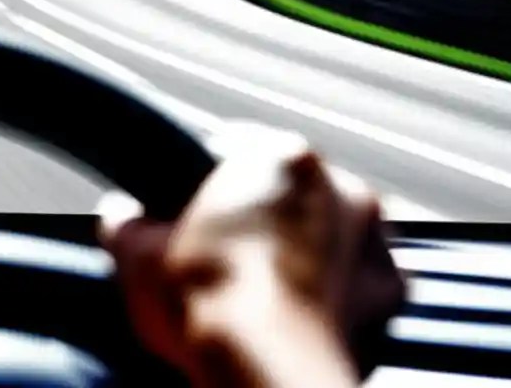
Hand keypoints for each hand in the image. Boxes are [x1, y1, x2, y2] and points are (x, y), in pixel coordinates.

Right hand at [96, 123, 405, 386]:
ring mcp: (372, 238)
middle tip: (232, 251)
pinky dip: (340, 291)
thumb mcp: (138, 255)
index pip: (240, 145)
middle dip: (269, 212)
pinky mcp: (391, 291)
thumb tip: (120, 214)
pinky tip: (306, 313)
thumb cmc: (202, 302)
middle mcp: (337, 184)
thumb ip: (128, 223)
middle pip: (294, 188)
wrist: (266, 368)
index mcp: (278, 157)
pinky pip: (362, 281)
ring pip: (336, 229)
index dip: (211, 174)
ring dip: (310, 247)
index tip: (195, 202)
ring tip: (270, 285)